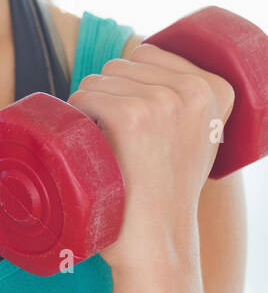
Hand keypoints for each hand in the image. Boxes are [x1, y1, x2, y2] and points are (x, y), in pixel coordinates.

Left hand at [69, 43, 233, 271]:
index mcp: (215, 89)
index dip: (129, 84)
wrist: (158, 240)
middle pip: (119, 64)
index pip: (146, 52)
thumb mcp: (193, 133)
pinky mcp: (131, 116)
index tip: (143, 126)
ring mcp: (163, 102)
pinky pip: (83, 95)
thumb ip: (181, 96)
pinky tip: (96, 147)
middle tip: (127, 144)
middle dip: (109, 96)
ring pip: (97, 78)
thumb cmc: (165, 188)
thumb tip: (142, 56)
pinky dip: (76, 117)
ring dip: (93, 108)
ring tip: (116, 148)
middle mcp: (193, 91)